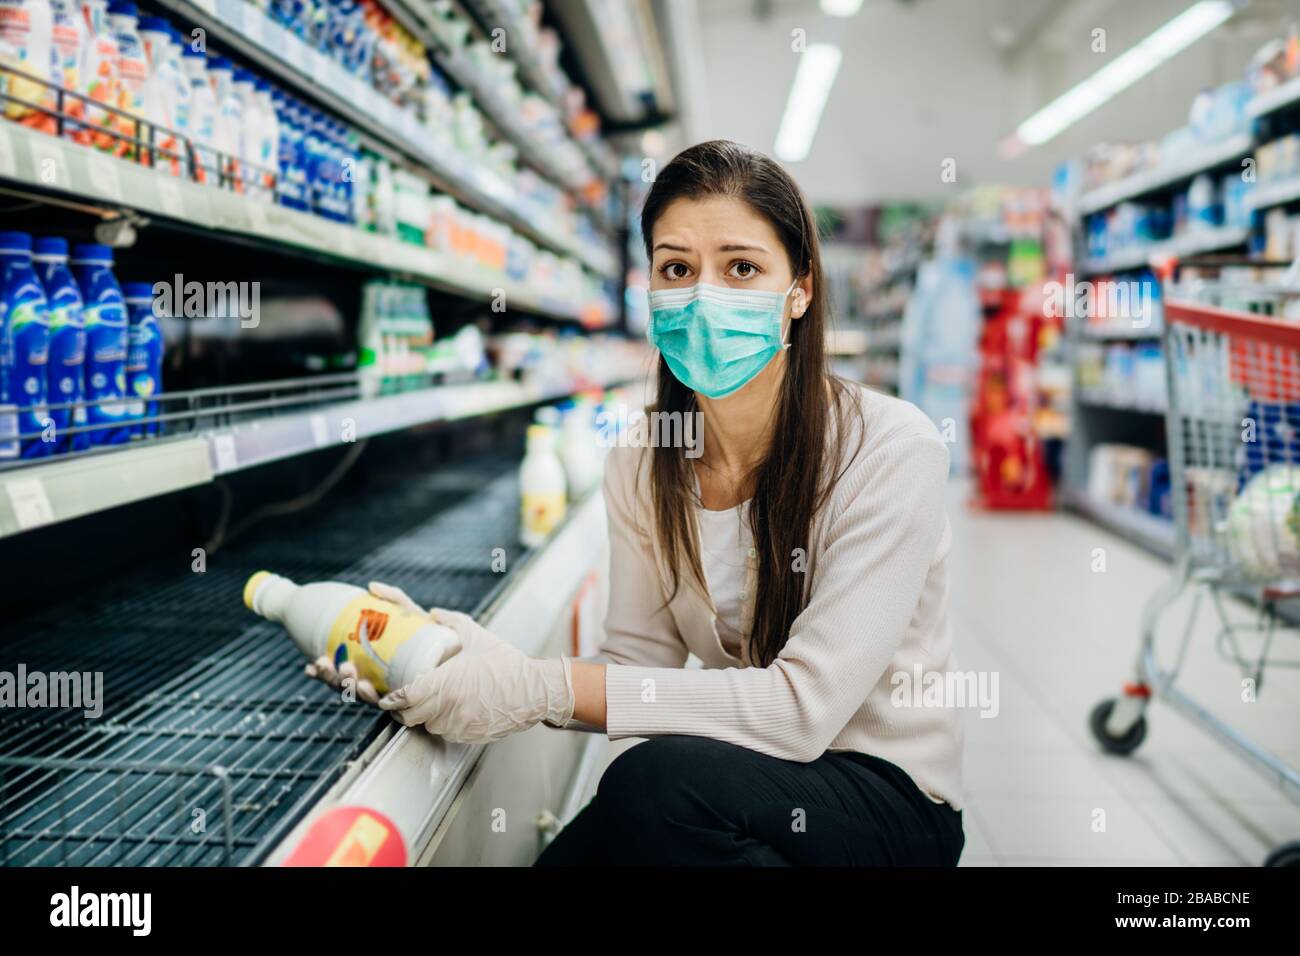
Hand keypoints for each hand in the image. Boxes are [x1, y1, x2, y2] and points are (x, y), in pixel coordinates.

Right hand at [303, 581, 431, 705]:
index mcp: (373, 668)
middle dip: (332, 678)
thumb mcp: (412, 615)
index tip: (311, 665)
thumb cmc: (437, 635)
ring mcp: (395, 693)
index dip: (325, 671)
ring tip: (346, 672)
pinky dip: (373, 695)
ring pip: (364, 695)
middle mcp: (381, 683)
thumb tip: (371, 586)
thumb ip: (394, 599)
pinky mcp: (410, 700)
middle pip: (349, 686)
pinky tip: (364, 687)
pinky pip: (388, 702)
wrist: (469, 654)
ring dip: (348, 685)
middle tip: (324, 663)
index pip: (344, 672)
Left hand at [378, 609, 573, 743]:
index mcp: (445, 682)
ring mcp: (459, 724)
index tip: (386, 698)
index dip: (392, 699)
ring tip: (436, 704)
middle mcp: (448, 706)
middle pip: (411, 717)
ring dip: (428, 717)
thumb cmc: (506, 664)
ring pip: (429, 726)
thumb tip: (435, 612)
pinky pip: (448, 734)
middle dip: (405, 710)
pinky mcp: (470, 736)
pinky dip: (447, 725)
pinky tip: (456, 712)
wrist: (535, 690)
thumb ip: (453, 621)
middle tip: (406, 702)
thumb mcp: (478, 637)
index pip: (405, 697)